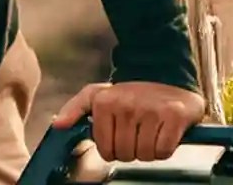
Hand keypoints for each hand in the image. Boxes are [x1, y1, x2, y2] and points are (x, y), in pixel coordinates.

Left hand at [50, 81, 205, 162]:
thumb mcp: (99, 95)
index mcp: (105, 102)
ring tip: (150, 132)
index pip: (105, 149)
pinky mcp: (174, 116)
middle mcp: (127, 104)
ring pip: (144, 154)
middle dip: (131, 150)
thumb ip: (75, 109)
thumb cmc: (132, 93)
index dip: (113, 148)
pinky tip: (163, 133)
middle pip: (125, 153)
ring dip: (148, 150)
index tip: (120, 135)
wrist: (168, 77)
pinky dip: (165, 148)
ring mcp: (152, 110)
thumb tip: (58, 125)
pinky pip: (163, 151)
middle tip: (137, 133)